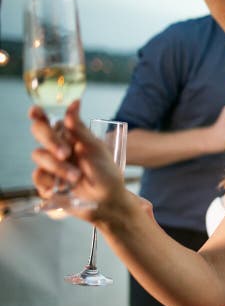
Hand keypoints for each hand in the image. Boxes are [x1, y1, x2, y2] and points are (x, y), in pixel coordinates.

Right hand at [29, 102, 128, 221]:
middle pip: (39, 132)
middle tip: (66, 153)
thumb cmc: (107, 175)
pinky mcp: (47, 182)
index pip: (49, 120)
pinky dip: (48, 181)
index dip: (38, 114)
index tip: (35, 112)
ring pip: (39, 155)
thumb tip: (74, 103)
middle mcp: (58, 147)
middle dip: (51, 141)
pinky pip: (38, 177)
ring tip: (76, 177)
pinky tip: (60, 188)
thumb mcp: (97, 150)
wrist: (108, 202)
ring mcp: (51, 164)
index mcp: (70, 136)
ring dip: (58, 166)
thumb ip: (80, 129)